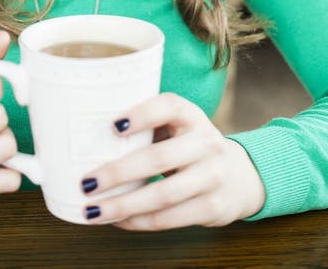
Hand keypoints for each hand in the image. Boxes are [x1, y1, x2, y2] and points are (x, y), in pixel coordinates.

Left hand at [80, 92, 265, 229]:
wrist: (240, 175)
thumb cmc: (189, 146)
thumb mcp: (177, 128)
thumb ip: (147, 129)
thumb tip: (91, 141)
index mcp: (191, 115)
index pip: (168, 106)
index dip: (141, 115)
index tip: (112, 126)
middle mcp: (206, 142)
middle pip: (158, 158)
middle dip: (118, 173)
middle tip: (87, 182)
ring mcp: (212, 176)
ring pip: (162, 195)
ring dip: (123, 206)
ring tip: (93, 210)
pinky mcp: (213, 207)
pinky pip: (170, 219)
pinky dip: (139, 222)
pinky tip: (118, 220)